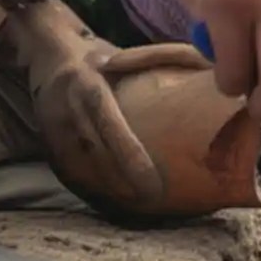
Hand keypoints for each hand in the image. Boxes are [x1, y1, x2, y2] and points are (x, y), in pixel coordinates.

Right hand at [29, 39, 212, 204]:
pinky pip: (70, 175)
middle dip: (122, 185)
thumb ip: (171, 58)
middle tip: (155, 204)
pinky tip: (117, 204)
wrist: (48, 51)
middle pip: (94, 156)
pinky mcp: (47, 143)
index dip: (129, 156)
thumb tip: (214, 67)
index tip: (153, 183)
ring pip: (80, 172)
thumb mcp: (133, 51)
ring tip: (140, 209)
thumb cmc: (103, 56)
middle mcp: (65, 108)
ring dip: (108, 193)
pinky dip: (93, 191)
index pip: (108, 124)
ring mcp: (52, 128)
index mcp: (88, 84)